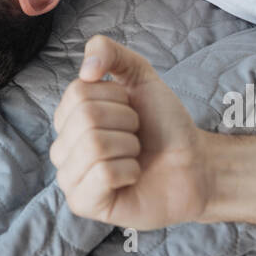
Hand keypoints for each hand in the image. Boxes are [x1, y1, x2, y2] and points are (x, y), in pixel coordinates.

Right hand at [50, 35, 205, 229]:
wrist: (193, 162)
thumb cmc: (162, 123)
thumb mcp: (138, 75)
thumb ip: (108, 51)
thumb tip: (86, 68)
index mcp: (68, 117)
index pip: (78, 92)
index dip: (115, 97)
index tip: (130, 110)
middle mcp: (62, 147)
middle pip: (85, 118)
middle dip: (126, 122)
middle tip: (137, 136)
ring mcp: (70, 178)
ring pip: (93, 146)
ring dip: (129, 146)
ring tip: (136, 155)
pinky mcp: (83, 204)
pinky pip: (102, 174)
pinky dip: (129, 170)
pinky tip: (133, 177)